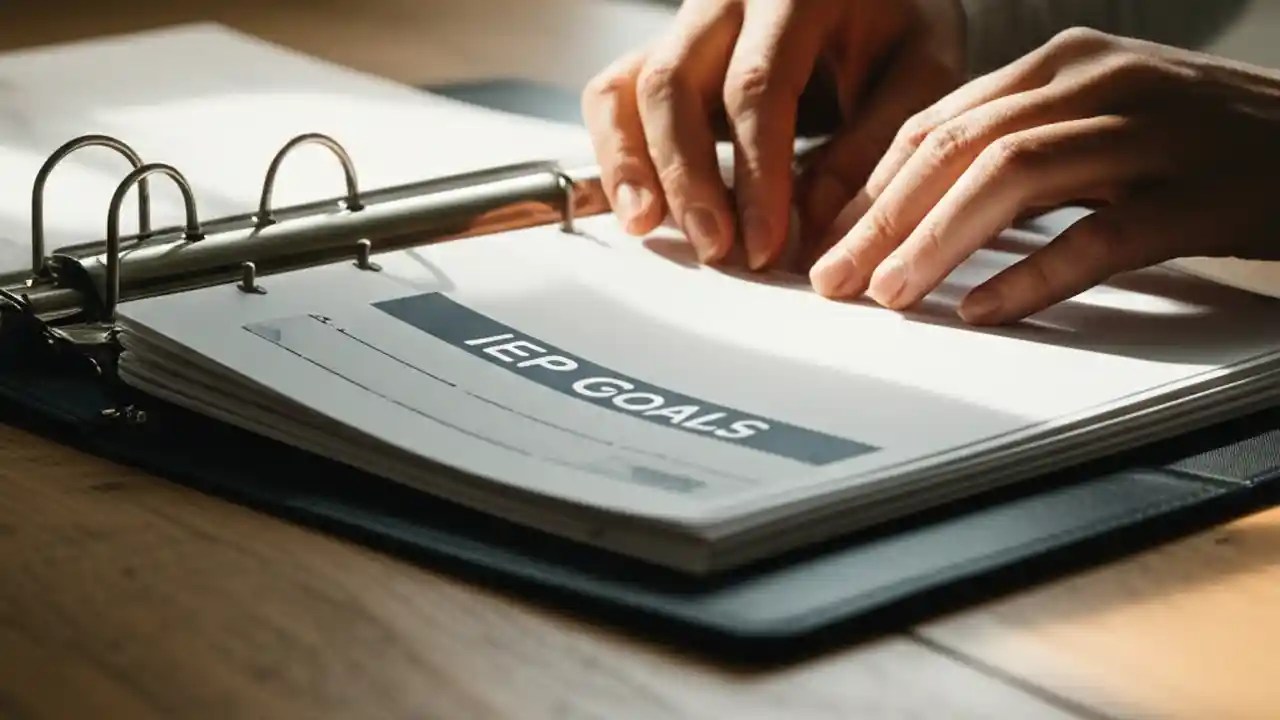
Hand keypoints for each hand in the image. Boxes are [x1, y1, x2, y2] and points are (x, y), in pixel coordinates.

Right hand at [580, 0, 965, 268]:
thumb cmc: (900, 28)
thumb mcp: (919, 75)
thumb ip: (872, 146)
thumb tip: (810, 229)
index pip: (757, 87)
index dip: (756, 174)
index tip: (767, 245)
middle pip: (674, 85)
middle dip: (688, 179)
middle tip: (717, 250)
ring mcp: (685, 23)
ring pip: (628, 88)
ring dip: (632, 166)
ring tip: (648, 228)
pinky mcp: (665, 52)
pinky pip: (616, 96)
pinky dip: (618, 154)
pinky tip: (639, 209)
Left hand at [809, 28, 1279, 324]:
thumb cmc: (1202, 144)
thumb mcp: (1099, 127)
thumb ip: (1019, 151)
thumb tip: (920, 210)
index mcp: (1065, 64)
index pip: (938, 122)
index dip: (870, 182)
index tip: (825, 236)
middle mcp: (1100, 82)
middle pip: (960, 146)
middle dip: (881, 216)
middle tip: (831, 277)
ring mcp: (1153, 133)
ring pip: (1015, 177)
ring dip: (938, 240)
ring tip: (887, 294)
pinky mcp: (1200, 193)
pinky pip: (1101, 235)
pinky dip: (1033, 273)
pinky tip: (983, 309)